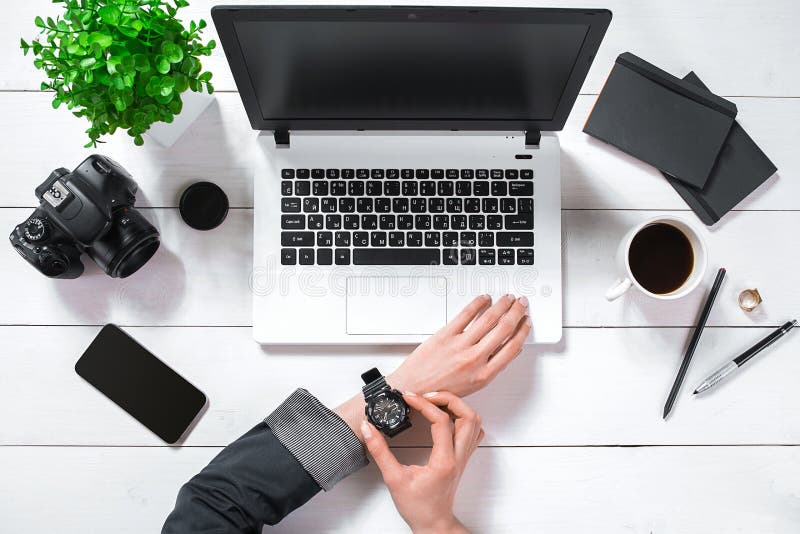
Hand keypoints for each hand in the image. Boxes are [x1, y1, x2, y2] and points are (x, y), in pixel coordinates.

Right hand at [361, 391, 482, 533]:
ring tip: (435, 402)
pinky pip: (473, 432)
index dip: (424, 404)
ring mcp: (464, 456)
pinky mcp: (463, 457)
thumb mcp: (393, 478)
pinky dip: (463, 418)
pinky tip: (446, 417)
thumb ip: (380, 451)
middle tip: (426, 395)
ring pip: (474, 422)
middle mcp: (458, 456)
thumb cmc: (418, 507)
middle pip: (468, 416)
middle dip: (447, 399)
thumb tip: (368, 430)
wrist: (433, 523)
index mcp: (444, 461)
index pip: (441, 421)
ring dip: (457, 406)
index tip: (409, 398)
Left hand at [388, 294, 529, 395]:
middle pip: (504, 329)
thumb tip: (506, 351)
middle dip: (516, 313)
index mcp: (484, 374)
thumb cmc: (440, 390)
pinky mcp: (445, 335)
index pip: (512, 348)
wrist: (414, 388)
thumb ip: (490, 368)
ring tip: (507, 298)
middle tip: (521, 304)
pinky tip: (484, 299)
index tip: (526, 323)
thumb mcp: (473, 386)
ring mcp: (460, 345)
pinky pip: (465, 314)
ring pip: (488, 319)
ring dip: (501, 305)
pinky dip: (477, 303)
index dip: (523, 332)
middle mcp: (474, 359)